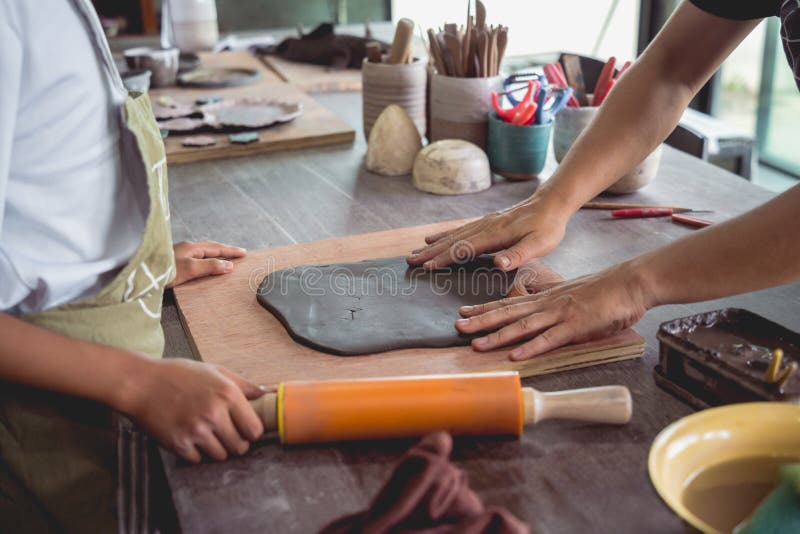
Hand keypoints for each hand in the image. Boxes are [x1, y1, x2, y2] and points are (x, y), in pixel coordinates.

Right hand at [122, 359, 265, 462]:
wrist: (141, 384)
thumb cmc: (178, 374)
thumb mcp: (214, 371)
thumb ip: (242, 384)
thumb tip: (267, 393)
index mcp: (227, 394)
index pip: (255, 429)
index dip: (251, 432)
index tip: (244, 429)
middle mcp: (214, 413)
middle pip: (240, 447)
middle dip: (236, 443)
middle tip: (225, 434)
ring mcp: (196, 430)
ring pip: (221, 456)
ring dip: (217, 449)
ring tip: (206, 434)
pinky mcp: (179, 444)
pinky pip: (199, 460)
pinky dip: (196, 453)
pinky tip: (189, 437)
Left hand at [168, 240, 246, 287]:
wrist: (141, 274)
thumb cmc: (164, 271)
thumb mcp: (190, 269)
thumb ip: (210, 266)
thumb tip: (229, 265)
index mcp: (192, 247)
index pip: (217, 248)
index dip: (231, 251)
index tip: (244, 253)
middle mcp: (186, 248)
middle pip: (210, 247)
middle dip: (224, 250)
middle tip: (237, 253)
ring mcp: (179, 253)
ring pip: (202, 252)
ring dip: (215, 254)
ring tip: (223, 258)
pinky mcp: (174, 261)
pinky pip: (196, 257)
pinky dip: (205, 259)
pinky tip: (203, 264)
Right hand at [406, 198, 567, 270]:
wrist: (551, 202)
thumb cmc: (548, 226)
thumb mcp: (539, 244)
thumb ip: (519, 254)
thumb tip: (500, 264)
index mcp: (495, 235)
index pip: (464, 249)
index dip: (444, 259)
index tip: (427, 268)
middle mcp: (484, 227)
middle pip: (452, 241)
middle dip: (430, 253)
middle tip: (409, 262)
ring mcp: (483, 223)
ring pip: (452, 235)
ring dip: (432, 246)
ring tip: (414, 254)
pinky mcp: (485, 222)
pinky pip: (458, 230)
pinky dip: (442, 235)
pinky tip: (432, 239)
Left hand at [454, 261, 651, 360]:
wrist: (630, 283)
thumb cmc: (605, 291)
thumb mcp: (572, 295)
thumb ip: (553, 303)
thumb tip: (538, 309)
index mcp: (546, 298)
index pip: (509, 303)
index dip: (485, 308)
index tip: (464, 312)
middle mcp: (547, 305)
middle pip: (508, 313)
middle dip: (481, 320)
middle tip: (457, 325)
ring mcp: (560, 315)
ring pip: (522, 326)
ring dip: (497, 336)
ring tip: (476, 343)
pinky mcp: (575, 327)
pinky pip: (550, 339)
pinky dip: (531, 347)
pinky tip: (514, 355)